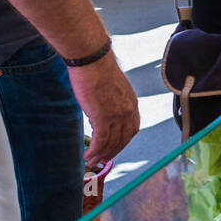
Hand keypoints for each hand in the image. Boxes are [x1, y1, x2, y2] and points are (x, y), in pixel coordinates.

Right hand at [68, 52, 138, 166]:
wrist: (92, 60)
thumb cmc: (97, 68)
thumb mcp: (111, 87)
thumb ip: (111, 100)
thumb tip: (100, 108)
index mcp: (132, 103)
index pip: (132, 128)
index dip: (124, 140)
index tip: (115, 146)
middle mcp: (128, 111)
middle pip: (123, 139)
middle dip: (113, 151)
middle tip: (103, 159)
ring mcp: (117, 115)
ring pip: (111, 142)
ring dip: (101, 154)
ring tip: (92, 161)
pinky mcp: (104, 118)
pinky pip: (100, 141)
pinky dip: (95, 150)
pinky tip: (88, 155)